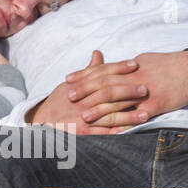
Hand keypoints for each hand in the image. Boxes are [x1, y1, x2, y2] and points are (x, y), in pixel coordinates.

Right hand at [25, 51, 147, 132]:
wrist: (41, 123)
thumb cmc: (58, 102)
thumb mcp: (71, 84)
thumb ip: (88, 71)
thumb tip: (98, 54)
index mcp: (81, 86)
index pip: (102, 73)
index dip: (118, 68)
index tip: (135, 64)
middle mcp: (83, 101)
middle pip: (108, 93)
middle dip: (128, 90)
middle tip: (146, 88)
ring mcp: (84, 118)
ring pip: (109, 115)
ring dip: (129, 115)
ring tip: (146, 114)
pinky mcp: (84, 133)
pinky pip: (103, 133)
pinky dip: (117, 133)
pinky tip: (131, 132)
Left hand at [76, 51, 187, 125]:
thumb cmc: (169, 65)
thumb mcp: (145, 60)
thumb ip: (126, 66)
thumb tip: (111, 65)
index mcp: (131, 67)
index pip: (103, 70)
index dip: (84, 75)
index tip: (68, 80)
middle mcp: (135, 78)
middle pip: (106, 84)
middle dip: (86, 91)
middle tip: (70, 98)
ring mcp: (146, 92)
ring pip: (119, 102)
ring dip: (100, 110)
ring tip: (85, 118)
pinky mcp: (156, 105)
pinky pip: (137, 117)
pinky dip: (124, 125)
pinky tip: (111, 132)